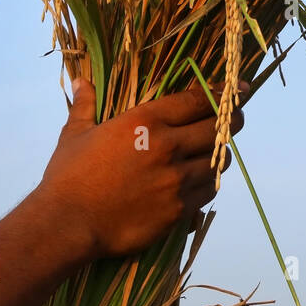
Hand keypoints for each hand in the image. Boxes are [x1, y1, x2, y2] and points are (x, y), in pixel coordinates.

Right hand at [33, 79, 246, 259]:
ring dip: (219, 155)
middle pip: (217, 128)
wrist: (66, 225)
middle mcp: (167, 146)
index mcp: (145, 121)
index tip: (239, 90)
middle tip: (235, 119)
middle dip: (231, 121)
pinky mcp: (179, 209)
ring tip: (216, 153)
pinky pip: (208, 191)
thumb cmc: (67, 177)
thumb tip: (81, 80)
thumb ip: (86, 105)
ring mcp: (176, 179)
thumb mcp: (75, 135)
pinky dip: (209, 183)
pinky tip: (202, 181)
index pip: (197, 100)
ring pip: (218, 161)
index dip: (223, 93)